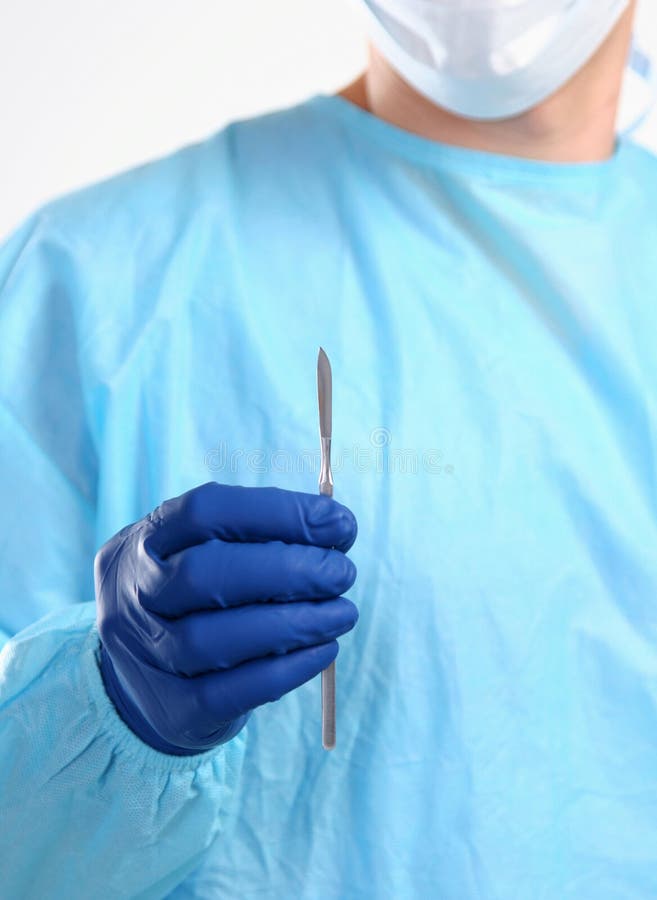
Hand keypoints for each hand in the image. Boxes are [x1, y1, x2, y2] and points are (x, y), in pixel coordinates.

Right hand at [95, 481, 357, 754]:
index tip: (338, 523)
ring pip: (212, 640)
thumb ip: (264, 535)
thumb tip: (335, 526)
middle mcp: (135, 593)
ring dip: (293, 624)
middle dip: (288, 570)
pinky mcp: (173, 710)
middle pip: (204, 574)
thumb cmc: (196, 595)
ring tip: (343, 613)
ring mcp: (146, 655)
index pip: (205, 512)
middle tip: (343, 573)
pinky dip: (286, 671)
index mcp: (148, 539)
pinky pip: (229, 694)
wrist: (140, 673)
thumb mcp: (209, 549)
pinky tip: (324, 650)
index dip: (277, 512)